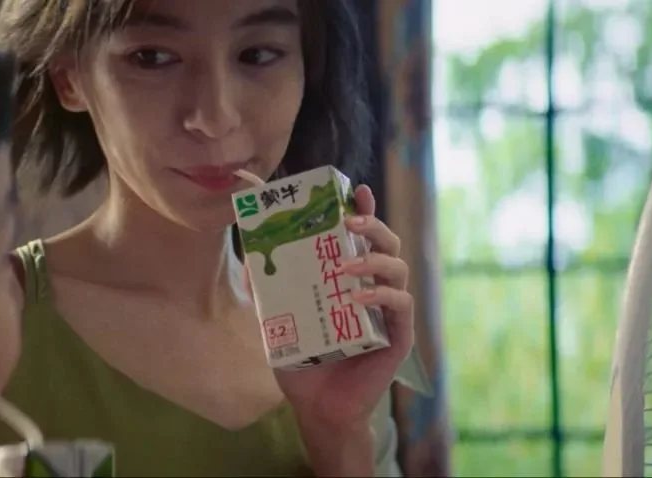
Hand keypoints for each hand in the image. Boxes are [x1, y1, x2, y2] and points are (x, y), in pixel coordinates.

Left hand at [243, 184, 414, 429]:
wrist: (318, 407)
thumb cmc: (303, 361)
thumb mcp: (278, 320)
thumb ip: (269, 291)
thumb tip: (252, 257)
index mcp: (351, 280)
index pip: (363, 238)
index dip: (365, 210)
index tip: (357, 189)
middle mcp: (374, 289)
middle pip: (387, 244)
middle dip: (373, 225)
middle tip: (351, 220)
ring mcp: (389, 312)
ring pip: (397, 269)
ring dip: (374, 259)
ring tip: (347, 264)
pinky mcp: (398, 336)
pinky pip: (399, 305)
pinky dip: (379, 297)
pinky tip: (355, 299)